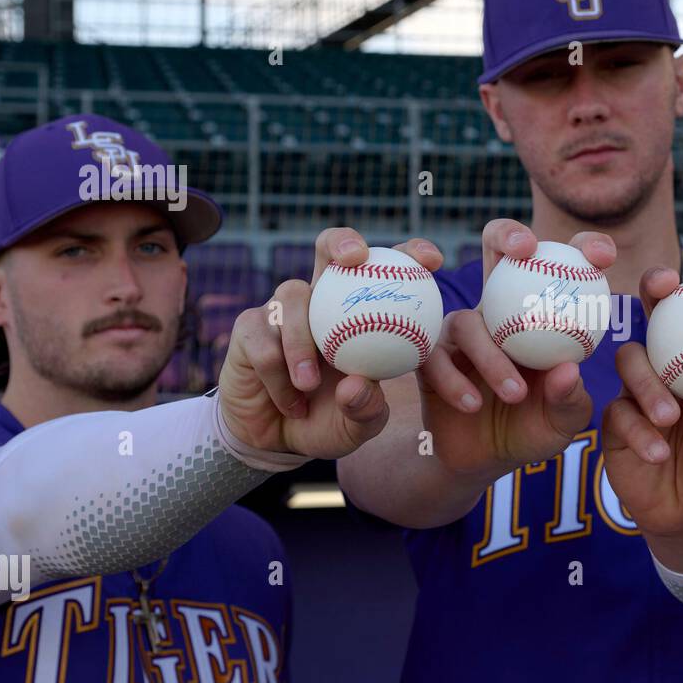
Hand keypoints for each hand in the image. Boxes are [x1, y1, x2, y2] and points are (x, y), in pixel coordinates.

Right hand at [217, 229, 443, 459]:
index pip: (387, 268)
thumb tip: (356, 383)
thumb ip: (367, 408)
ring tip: (309, 383)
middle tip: (355, 259)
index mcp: (360, 311)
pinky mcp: (249, 329)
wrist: (281, 442)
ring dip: (302, 341)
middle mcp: (321, 300)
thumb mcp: (360, 423)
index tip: (432, 261)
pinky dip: (278, 377)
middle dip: (342, 241)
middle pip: (328, 248)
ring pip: (292, 296)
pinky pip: (264, 342)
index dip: (410, 253)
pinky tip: (291, 402)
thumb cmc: (333, 422)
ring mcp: (282, 310)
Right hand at [415, 219, 615, 479]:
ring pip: (469, 320)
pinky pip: (436, 358)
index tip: (601, 257)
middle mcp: (500, 308)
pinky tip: (472, 404)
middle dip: (508, 234)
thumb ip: (569, 397)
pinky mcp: (429, 357)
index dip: (582, 247)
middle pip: (497, 248)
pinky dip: (456, 382)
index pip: (563, 264)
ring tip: (515, 394)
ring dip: (492, 357)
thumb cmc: (535, 429)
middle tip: (526, 250)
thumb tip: (566, 369)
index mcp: (542, 311)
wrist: (486, 462)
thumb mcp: (563, 420)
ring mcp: (462, 329)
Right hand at [601, 255, 682, 571]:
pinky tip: (658, 450)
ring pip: (632, 361)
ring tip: (671, 416)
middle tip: (663, 285)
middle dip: (657, 290)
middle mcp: (670, 367)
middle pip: (658, 315)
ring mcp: (639, 391)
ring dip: (650, 382)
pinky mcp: (615, 421)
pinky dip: (641, 431)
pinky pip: (620, 414)